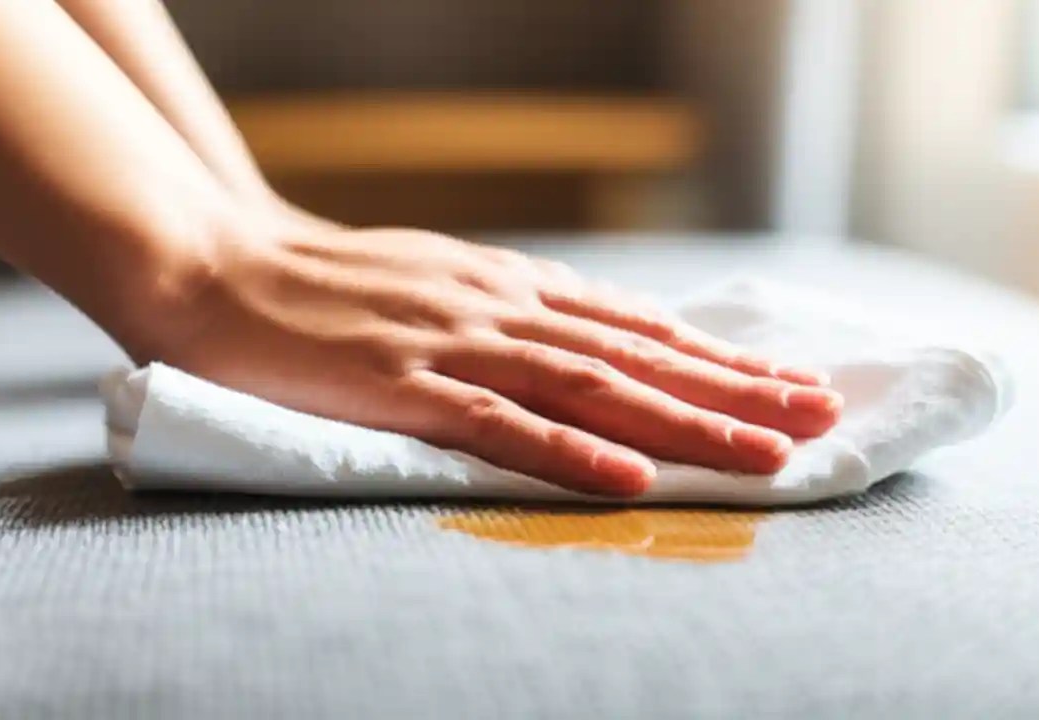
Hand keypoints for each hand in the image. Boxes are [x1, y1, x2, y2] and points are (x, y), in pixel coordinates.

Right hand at [139, 223, 843, 496]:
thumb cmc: (328, 287)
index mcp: (511, 287)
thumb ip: (510, 310)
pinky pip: (499, 425)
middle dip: (736, 390)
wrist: (220, 264)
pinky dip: (567, 452)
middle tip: (818, 416)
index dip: (720, 355)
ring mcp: (457, 344)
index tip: (790, 380)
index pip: (639, 326)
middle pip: (640, 356)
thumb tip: (582, 338)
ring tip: (762, 453)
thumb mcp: (440, 282)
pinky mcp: (405, 386)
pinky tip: (627, 478)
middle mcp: (502, 308)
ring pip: (594, 387)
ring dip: (685, 421)